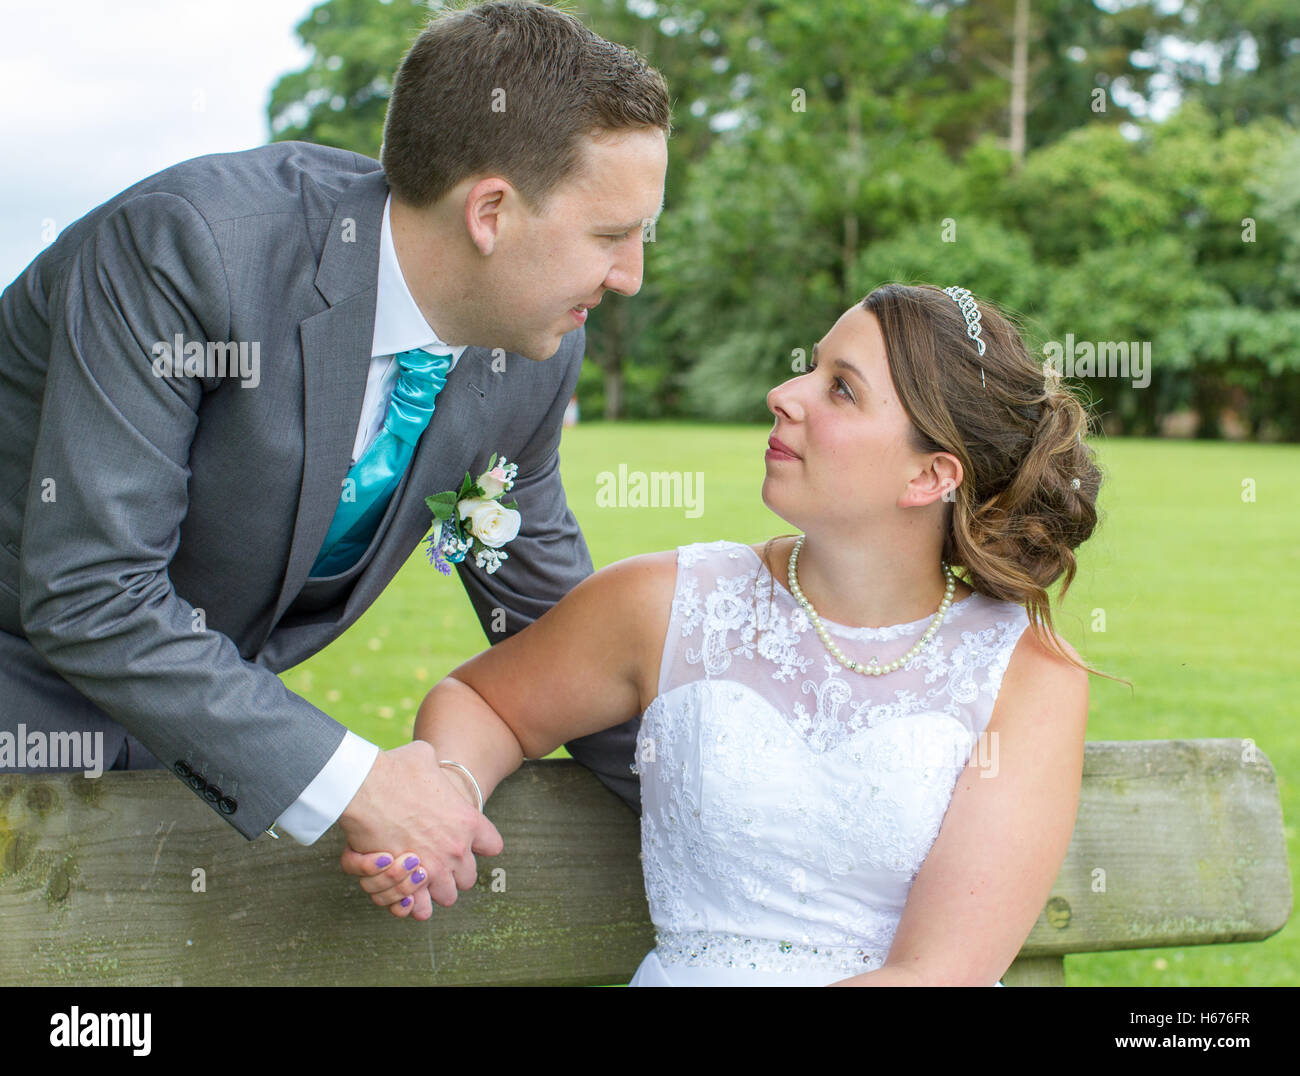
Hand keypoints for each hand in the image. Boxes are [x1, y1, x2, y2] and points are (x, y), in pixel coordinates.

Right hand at [338, 740, 501, 919]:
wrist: (367, 786)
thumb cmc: (395, 768)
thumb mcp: (425, 757)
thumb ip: (434, 767)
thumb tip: (427, 763)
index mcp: (467, 821)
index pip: (493, 845)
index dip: (480, 844)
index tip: (465, 840)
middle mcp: (457, 849)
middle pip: (469, 877)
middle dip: (455, 872)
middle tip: (437, 860)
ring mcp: (434, 869)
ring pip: (447, 896)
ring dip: (435, 889)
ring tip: (419, 877)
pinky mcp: (407, 882)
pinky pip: (419, 909)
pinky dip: (412, 903)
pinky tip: (404, 890)